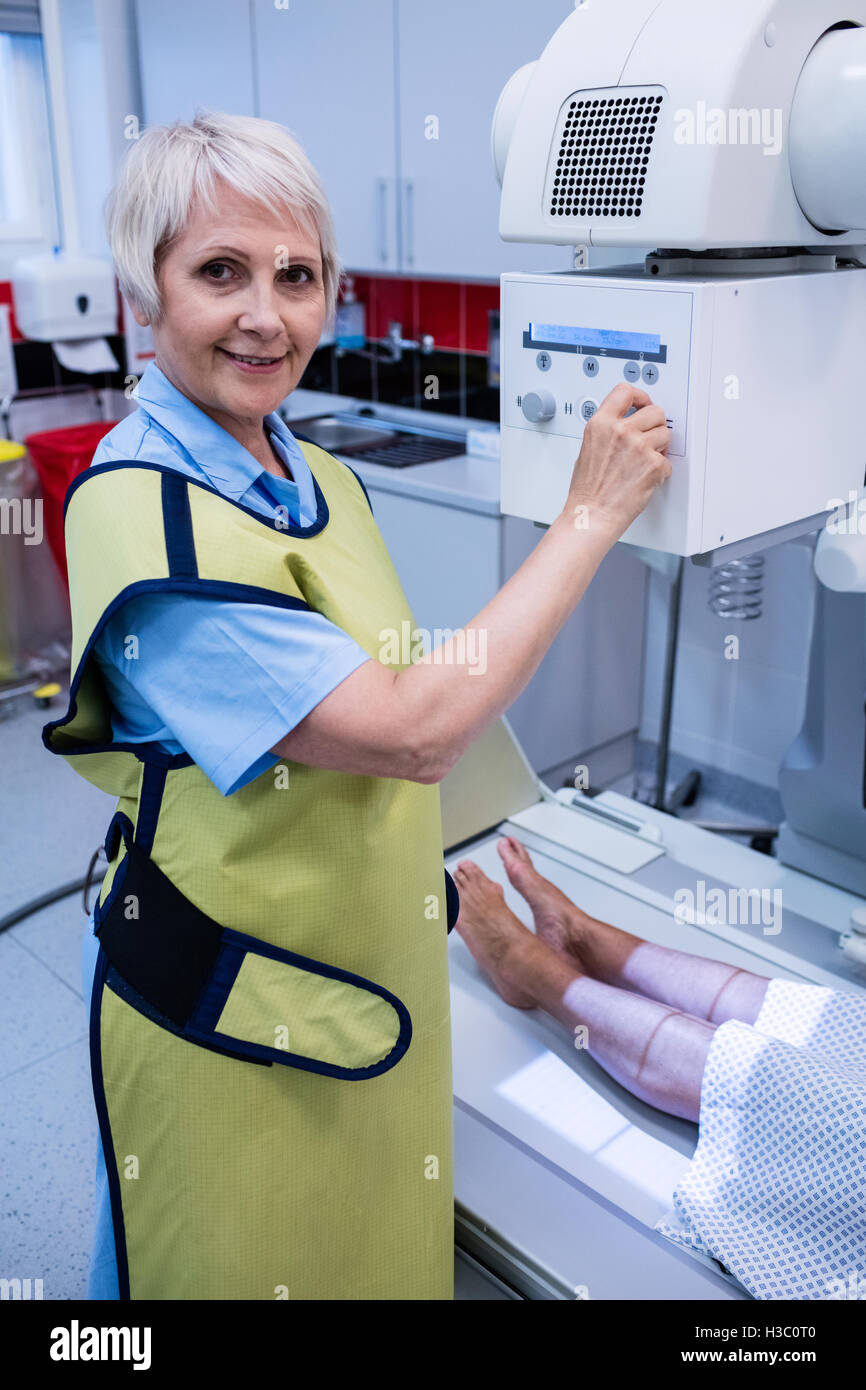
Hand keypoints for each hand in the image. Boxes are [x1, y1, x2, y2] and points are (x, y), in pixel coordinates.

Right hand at [561, 383, 671, 537]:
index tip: (643, 402)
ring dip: (659, 447)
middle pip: (655, 411)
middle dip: (655, 425)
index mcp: (601, 424)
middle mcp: (620, 431)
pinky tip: (645, 477)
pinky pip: (667, 460)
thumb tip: (625, 423)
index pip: (625, 391)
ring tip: (645, 461)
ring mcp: (639, 447)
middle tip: (649, 437)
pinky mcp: (653, 464)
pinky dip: (660, 470)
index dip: (640, 396)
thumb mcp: (588, 447)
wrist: (592, 514)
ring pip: (665, 434)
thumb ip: (607, 430)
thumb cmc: (587, 489)